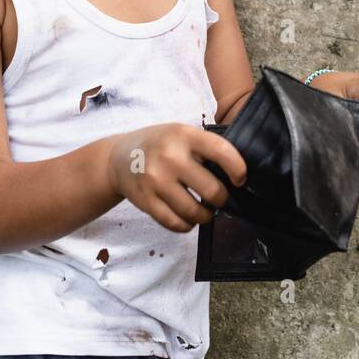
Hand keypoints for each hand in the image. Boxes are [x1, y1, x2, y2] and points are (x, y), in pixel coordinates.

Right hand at [107, 122, 246, 231]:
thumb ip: (204, 148)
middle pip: (211, 190)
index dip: (238, 169)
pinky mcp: (146, 200)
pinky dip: (187, 225)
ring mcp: (156, 180)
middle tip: (218, 198)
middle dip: (221, 199)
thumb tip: (234, 175)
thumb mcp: (180, 133)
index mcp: (183, 135)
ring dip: (205, 216)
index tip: (240, 179)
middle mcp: (170, 156)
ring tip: (205, 211)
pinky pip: (175, 223)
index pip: (221, 151)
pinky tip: (188, 219)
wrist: (118, 157)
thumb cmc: (158, 145)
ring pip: (194, 211)